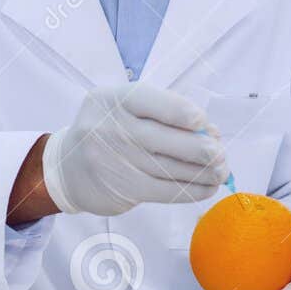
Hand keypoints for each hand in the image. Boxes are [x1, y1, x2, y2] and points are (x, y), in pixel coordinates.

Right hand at [42, 84, 227, 215]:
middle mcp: (111, 128)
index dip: (183, 112)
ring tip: (221, 171)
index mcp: (113, 99)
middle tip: (221, 154)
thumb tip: (210, 133)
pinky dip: (193, 190)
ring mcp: (116, 160)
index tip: (202, 123)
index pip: (152, 101)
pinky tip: (208, 187)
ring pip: (172, 168)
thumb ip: (162, 113)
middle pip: (167, 139)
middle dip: (203, 149)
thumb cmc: (110, 131)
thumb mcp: (125, 109)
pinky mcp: (125, 189)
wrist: (69, 169)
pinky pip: (167, 190)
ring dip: (204, 172)